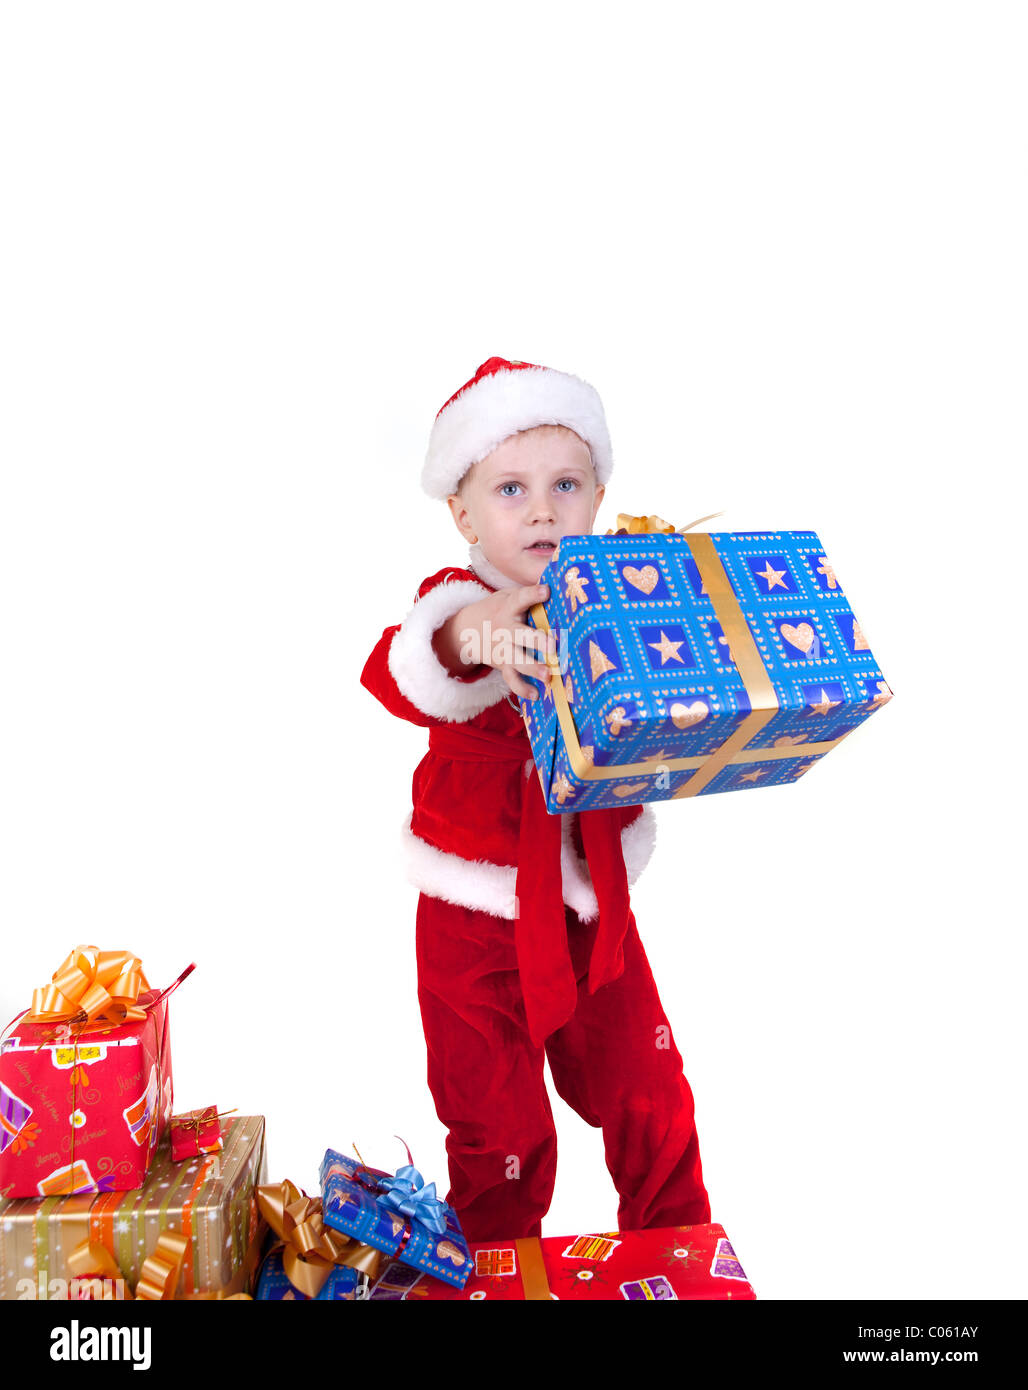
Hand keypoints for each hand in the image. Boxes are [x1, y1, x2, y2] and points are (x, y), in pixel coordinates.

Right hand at [449, 584, 557, 700]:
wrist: (466, 630)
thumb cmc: (500, 610)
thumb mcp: (507, 596)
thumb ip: (528, 594)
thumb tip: (559, 584)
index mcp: (509, 608)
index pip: (521, 599)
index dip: (533, 594)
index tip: (546, 591)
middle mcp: (506, 629)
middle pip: (521, 635)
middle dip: (536, 640)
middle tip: (552, 645)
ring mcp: (504, 649)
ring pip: (518, 660)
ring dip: (532, 668)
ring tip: (548, 676)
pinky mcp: (503, 665)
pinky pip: (512, 679)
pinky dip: (522, 688)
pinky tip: (536, 695)